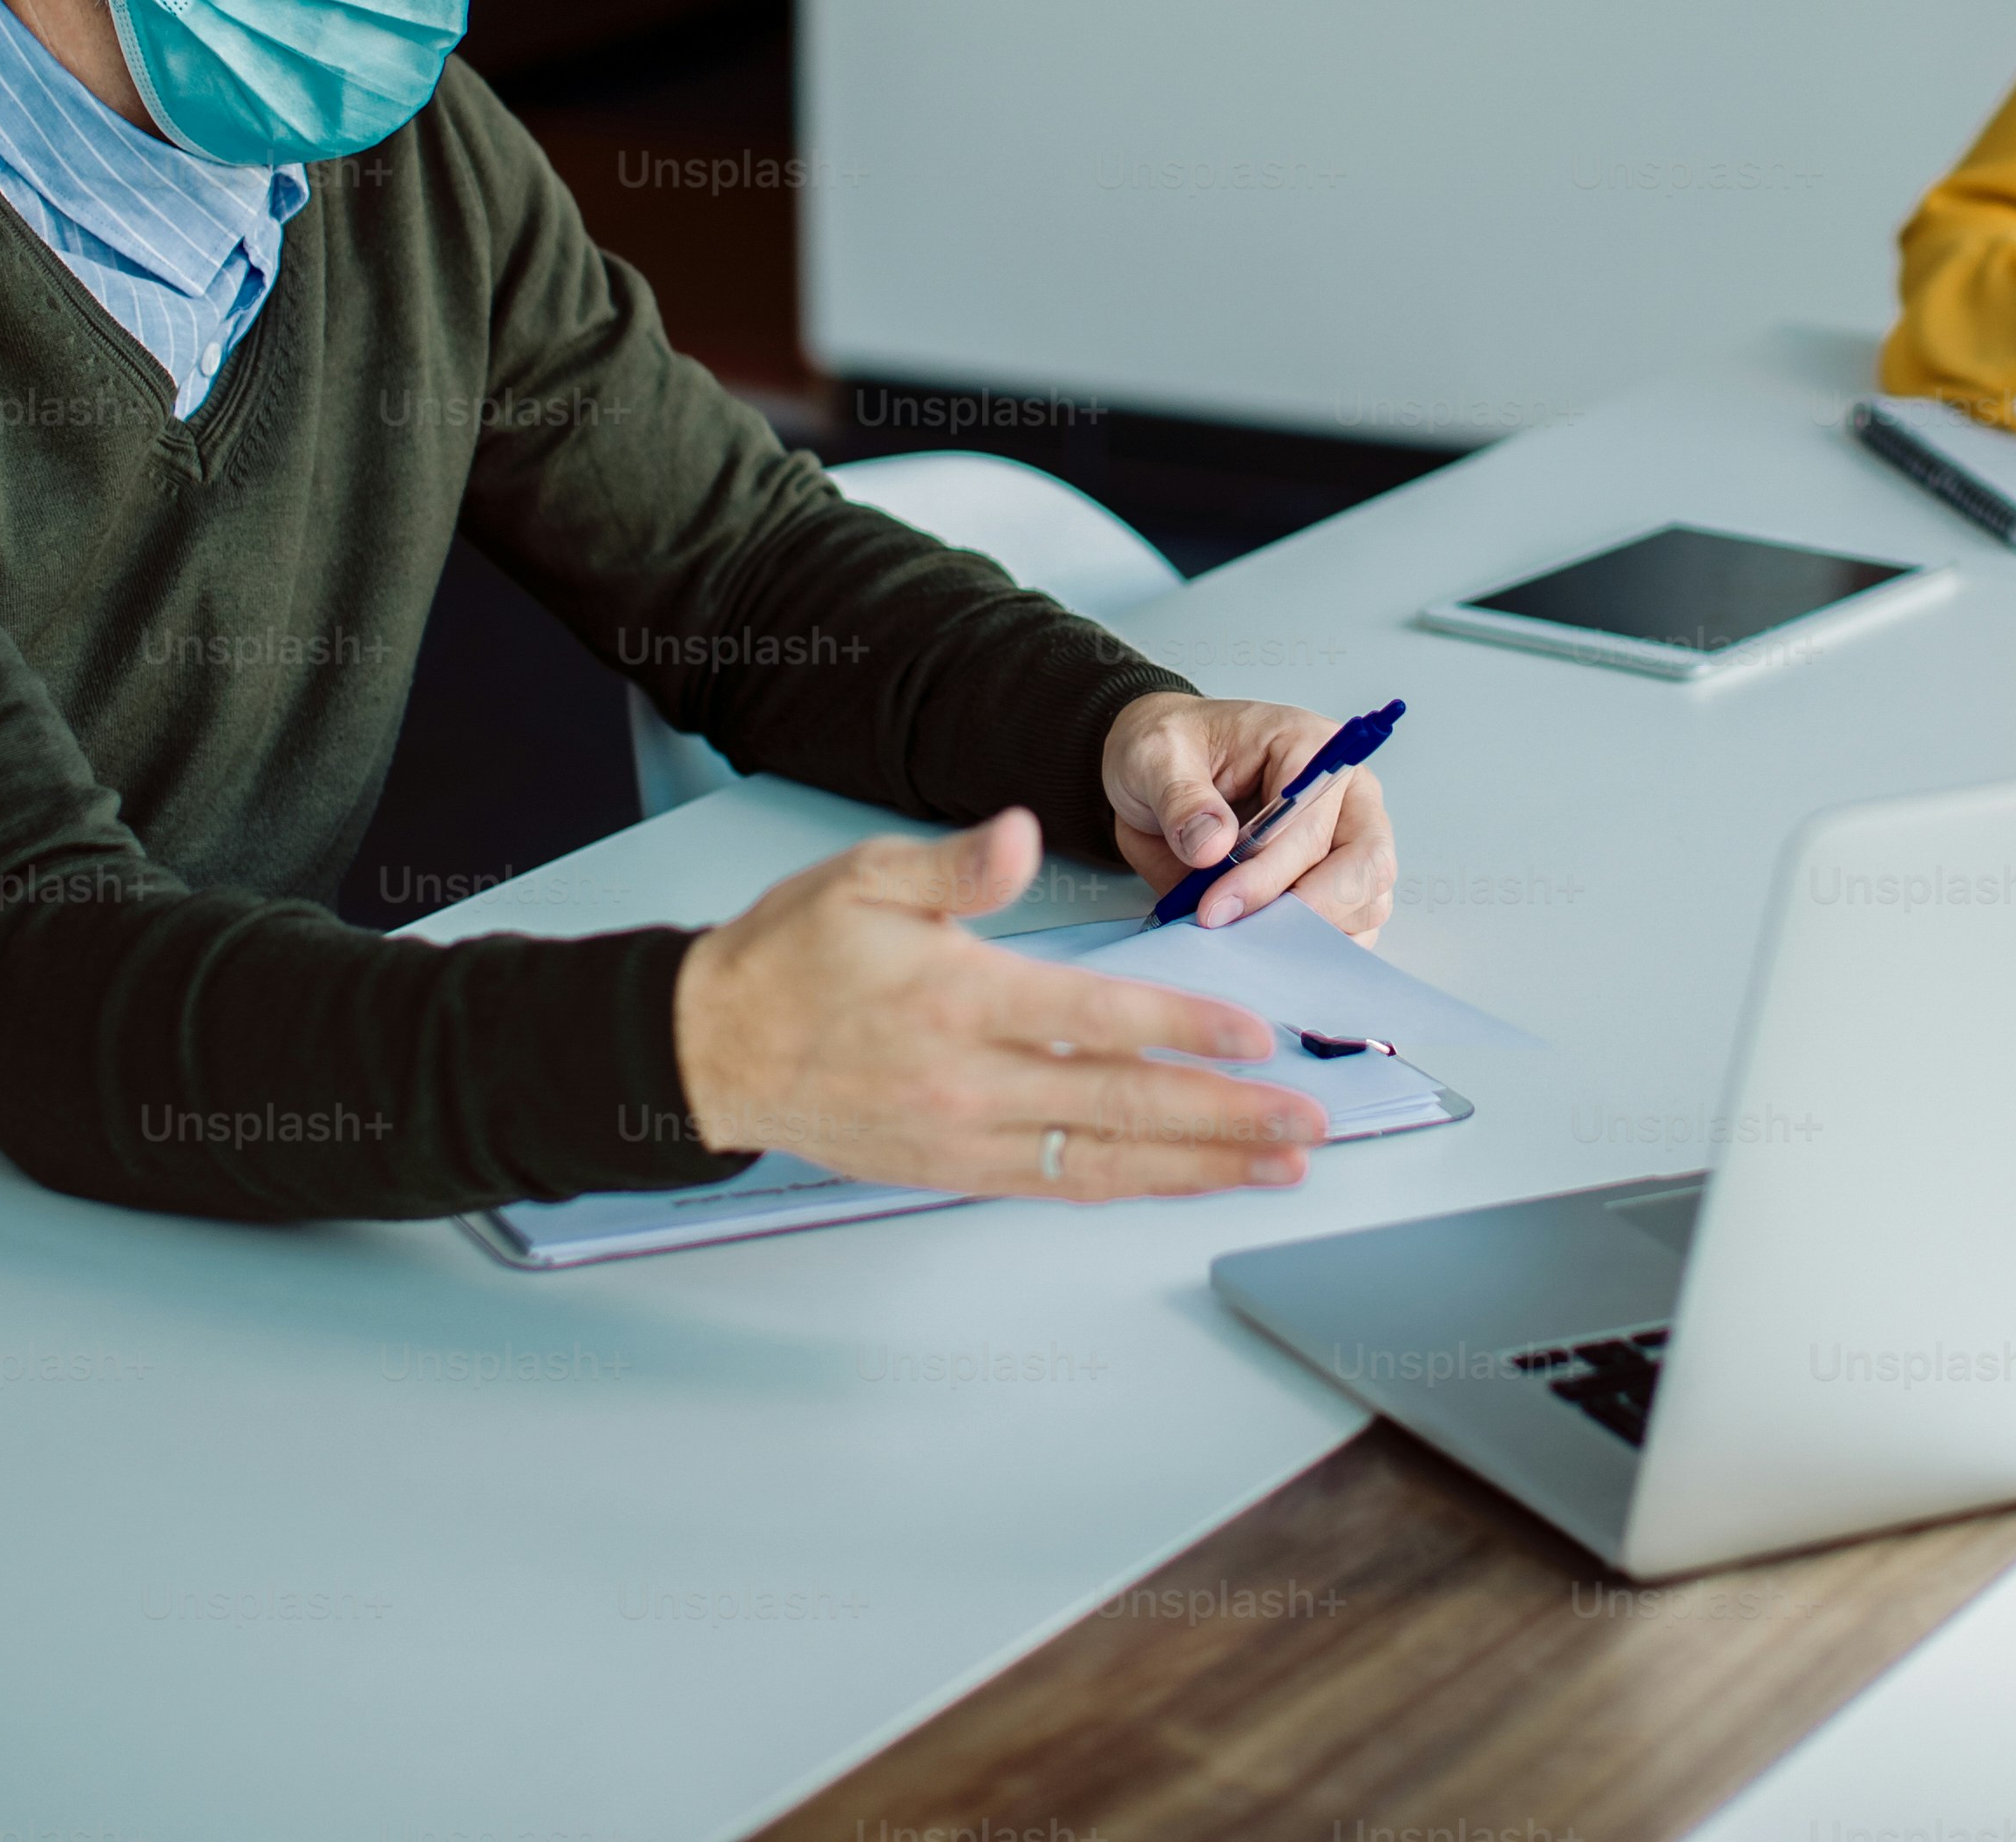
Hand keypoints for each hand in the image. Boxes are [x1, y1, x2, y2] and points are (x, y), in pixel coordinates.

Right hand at [669, 810, 1326, 1198]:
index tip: (1257, 1039)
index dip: (1184, 1031)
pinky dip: (1132, 1184)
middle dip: (1225, 1118)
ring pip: (1102, 1161)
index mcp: (959, 999)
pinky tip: (1185, 1181)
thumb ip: (956, 865)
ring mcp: (962, 1138)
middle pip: (1121, 1107)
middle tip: (1306, 1121)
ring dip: (1198, 1166)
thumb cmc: (791, 956)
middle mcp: (968, 1082)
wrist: (710, 1050)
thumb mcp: (865, 878)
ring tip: (1276, 1167)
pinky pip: (1059, 1184)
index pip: (1096, 1019)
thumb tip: (1020, 832)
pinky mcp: (952, 1170)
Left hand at [1103, 691, 1397, 938]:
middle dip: (1307, 910)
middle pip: (1367, 866)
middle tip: (1243, 932)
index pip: (1313, 827)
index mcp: (1311, 748)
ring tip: (1242, 936)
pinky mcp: (1337, 883)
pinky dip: (1312, 948)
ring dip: (1309, 932)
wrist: (1160, 772)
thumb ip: (1181, 798)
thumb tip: (1213, 848)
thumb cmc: (1170, 752)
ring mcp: (1350, 841)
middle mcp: (1347, 795)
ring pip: (1367, 903)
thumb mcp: (1155, 757)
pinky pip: (1351, 927)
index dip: (1266, 875)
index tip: (1214, 906)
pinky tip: (1259, 942)